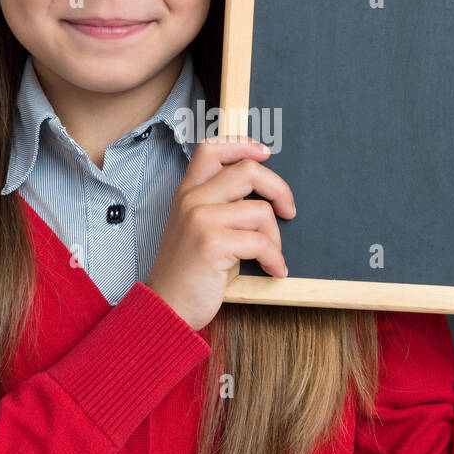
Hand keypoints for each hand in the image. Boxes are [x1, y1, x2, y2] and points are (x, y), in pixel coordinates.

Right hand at [145, 136, 295, 330]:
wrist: (165, 308)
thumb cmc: (187, 274)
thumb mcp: (196, 230)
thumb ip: (218, 207)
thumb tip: (261, 195)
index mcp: (187, 193)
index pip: (212, 148)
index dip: (243, 145)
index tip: (265, 153)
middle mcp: (191, 200)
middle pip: (248, 170)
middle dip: (279, 189)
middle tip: (288, 210)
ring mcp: (200, 219)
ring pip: (260, 211)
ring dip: (276, 239)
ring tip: (272, 257)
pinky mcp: (212, 243)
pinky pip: (261, 242)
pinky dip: (275, 259)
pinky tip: (273, 270)